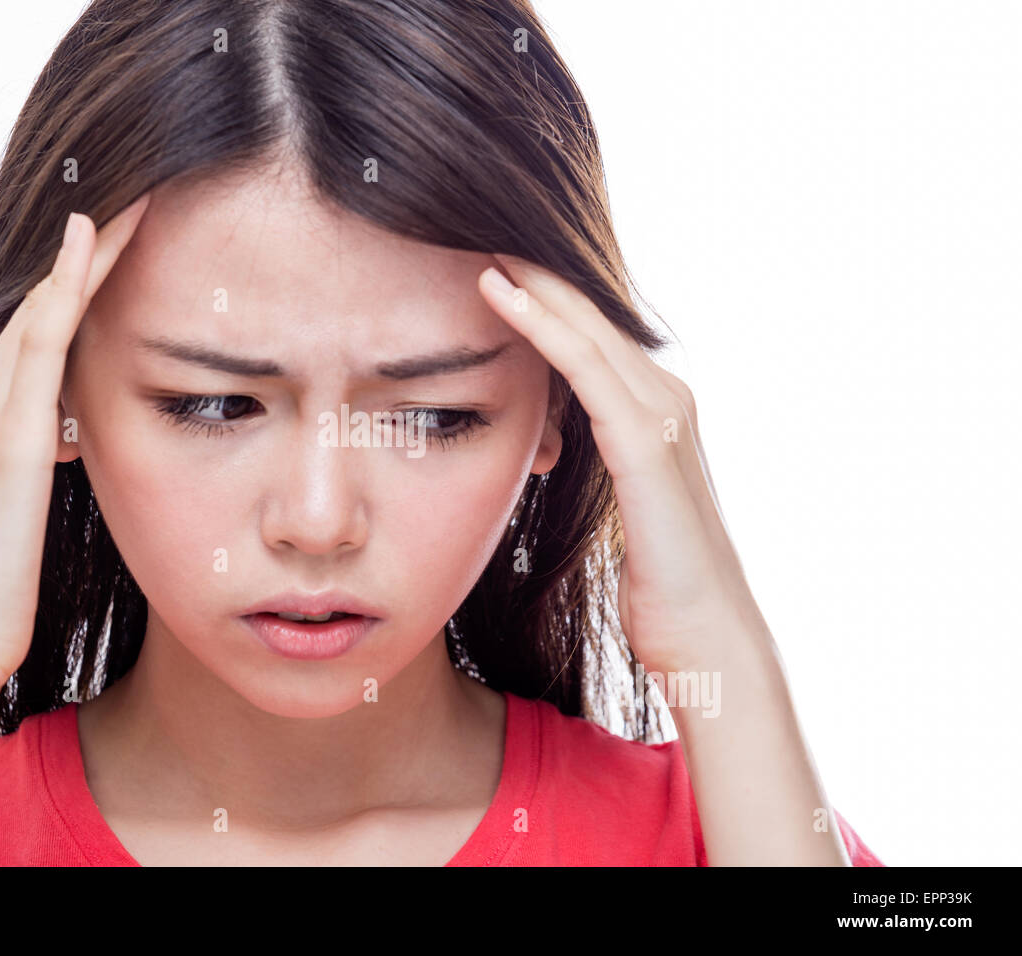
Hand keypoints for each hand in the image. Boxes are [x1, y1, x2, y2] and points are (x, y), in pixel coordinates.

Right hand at [0, 194, 149, 692]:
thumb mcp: (20, 509)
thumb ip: (44, 458)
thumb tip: (78, 436)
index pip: (33, 338)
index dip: (73, 289)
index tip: (115, 247)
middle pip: (36, 311)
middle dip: (85, 258)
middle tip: (134, 200)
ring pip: (40, 312)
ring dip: (88, 256)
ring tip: (134, 203)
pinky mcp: (6, 435)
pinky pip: (42, 341)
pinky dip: (67, 286)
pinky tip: (92, 239)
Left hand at [478, 254, 764, 674]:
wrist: (708, 638)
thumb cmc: (659, 583)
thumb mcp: (619, 506)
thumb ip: (594, 461)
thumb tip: (549, 444)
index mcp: (652, 411)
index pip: (587, 336)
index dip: (538, 293)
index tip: (483, 257)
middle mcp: (664, 397)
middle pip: (586, 315)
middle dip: (532, 268)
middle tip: (470, 221)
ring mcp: (663, 414)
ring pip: (586, 327)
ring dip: (531, 279)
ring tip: (475, 237)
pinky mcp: (648, 442)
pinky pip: (586, 367)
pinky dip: (542, 326)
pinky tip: (501, 295)